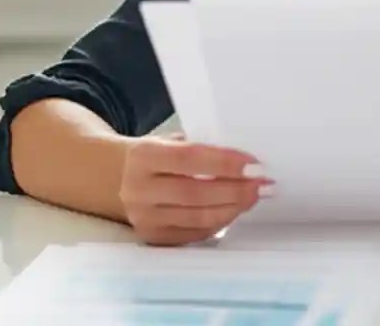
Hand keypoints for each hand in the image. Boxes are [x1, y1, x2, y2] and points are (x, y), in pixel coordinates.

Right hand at [119, 134, 272, 245]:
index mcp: (143, 155)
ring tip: (254, 196)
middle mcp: (138, 189)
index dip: (224, 163)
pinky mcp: (154, 238)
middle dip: (235, 190)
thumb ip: (200, 148)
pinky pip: (195, 233)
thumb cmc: (156, 156)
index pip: (188, 159)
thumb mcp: (169, 141)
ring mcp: (143, 218)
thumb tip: (246, 160)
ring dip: (233, 208)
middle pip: (195, 193)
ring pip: (198, 218)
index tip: (253, 164)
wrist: (117, 179)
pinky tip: (234, 210)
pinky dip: (219, 222)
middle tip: (262, 184)